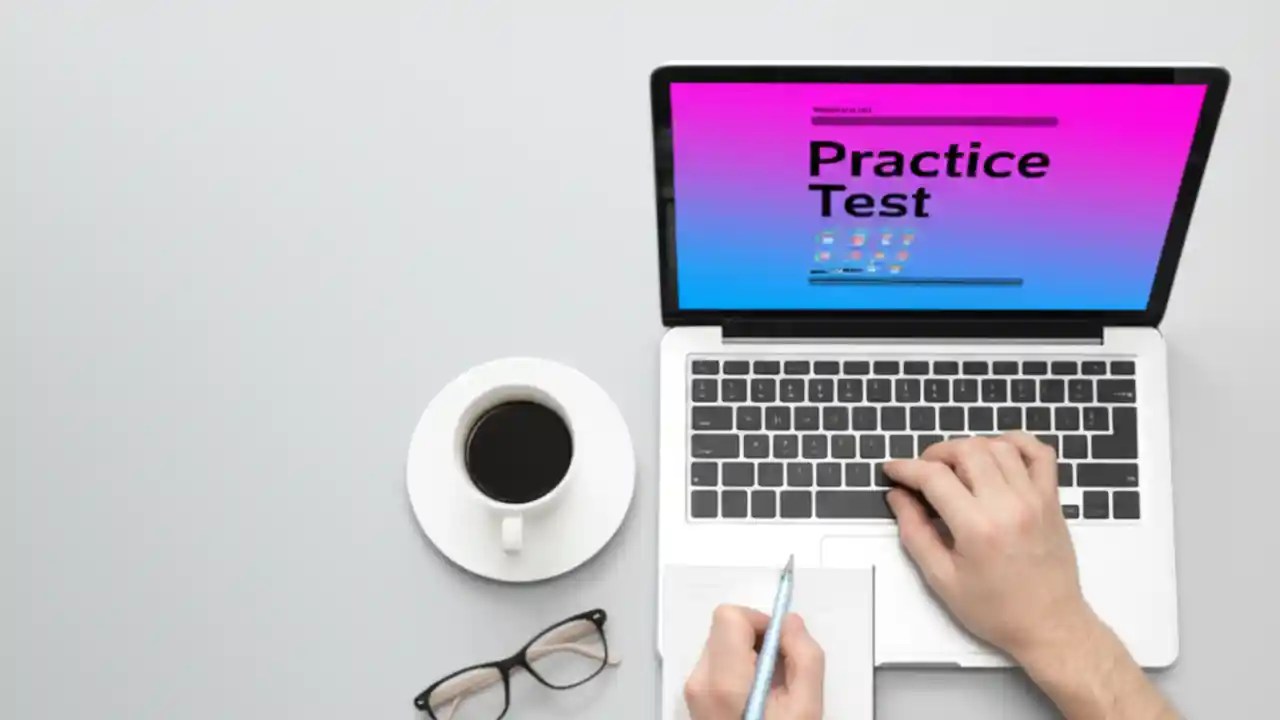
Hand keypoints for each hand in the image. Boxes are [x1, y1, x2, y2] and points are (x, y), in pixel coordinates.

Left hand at [684, 605, 823, 719]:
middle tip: (780, 670)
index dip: (759, 621)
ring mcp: (694, 693)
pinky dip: (738, 669)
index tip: (780, 643)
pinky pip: (716, 665)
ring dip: (747, 655)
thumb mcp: (806, 709)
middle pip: (724, 629)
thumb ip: (804, 657)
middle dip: (755, 639)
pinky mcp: (695, 700)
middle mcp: (700, 683)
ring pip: (720, 645)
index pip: (728, 616)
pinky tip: (756, 696)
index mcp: (724, 682)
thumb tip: (791, 624)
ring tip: (770, 689)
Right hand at [884, 432, 1095, 662]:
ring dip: (970, 448)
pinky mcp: (1051, 500)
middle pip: (967, 450)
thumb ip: (915, 533)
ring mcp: (1035, 498)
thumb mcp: (942, 579)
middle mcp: (1009, 505)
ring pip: (998, 446)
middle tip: (923, 472)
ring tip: (956, 467)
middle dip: (936, 453)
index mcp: (978, 528)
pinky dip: (1016, 443)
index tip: (893, 470)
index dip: (906, 468)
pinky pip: (1039, 453)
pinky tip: (997, 453)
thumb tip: (899, 497)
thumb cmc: (997, 610)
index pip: (934, 477)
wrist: (1049, 625)